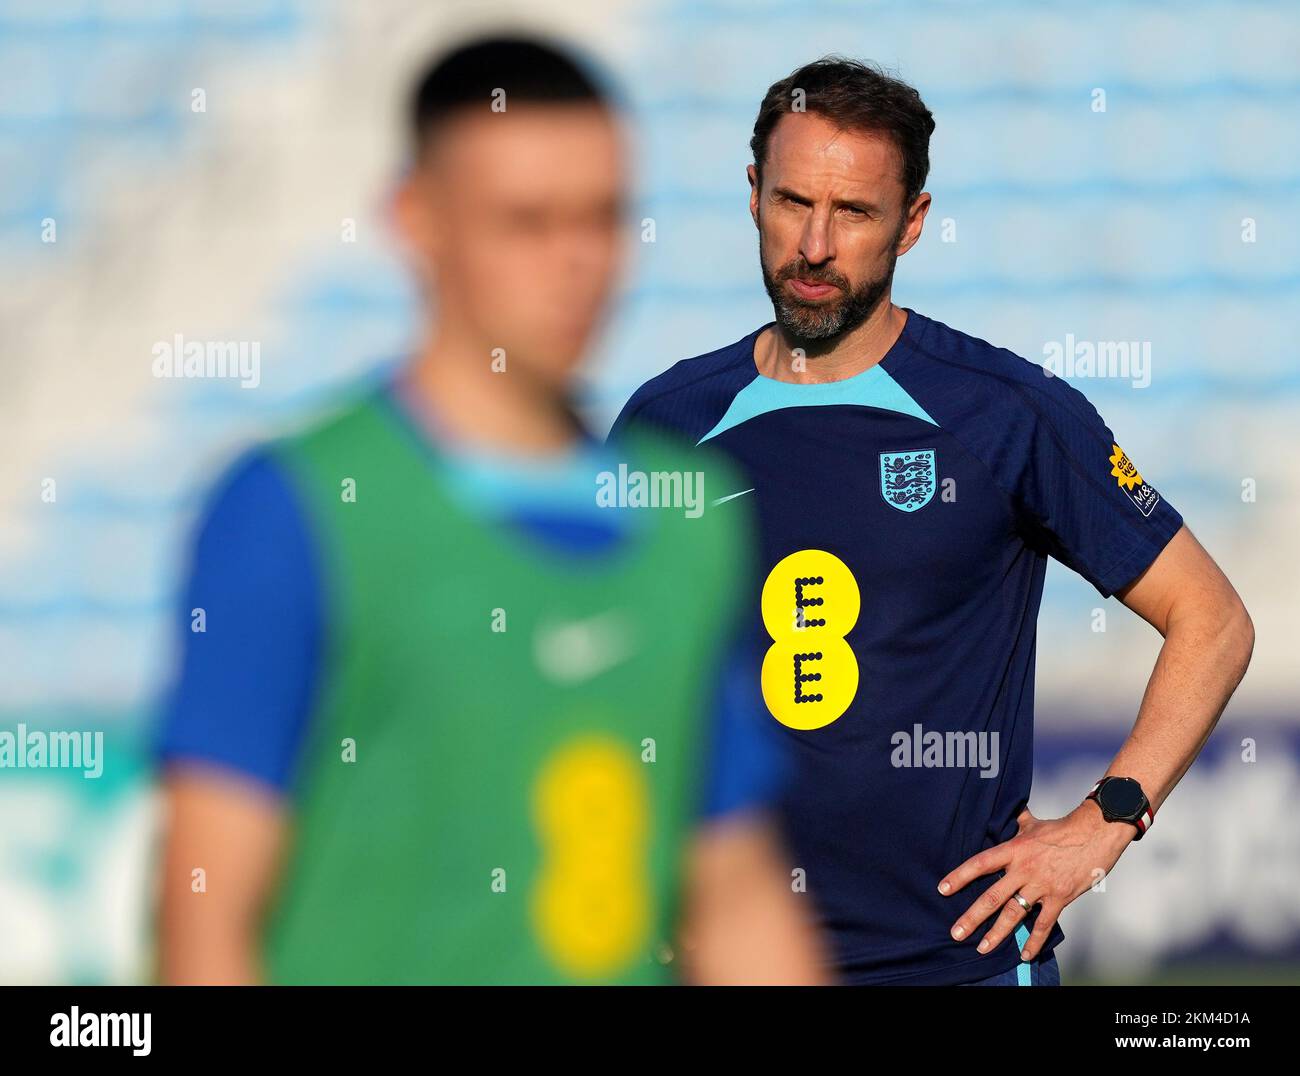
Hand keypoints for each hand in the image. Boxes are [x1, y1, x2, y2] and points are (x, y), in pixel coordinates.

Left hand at [937, 802, 1134, 960]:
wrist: (1095, 833)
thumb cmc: (1062, 828)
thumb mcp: (1031, 823)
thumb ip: (1013, 822)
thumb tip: (1001, 811)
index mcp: (1013, 850)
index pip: (980, 863)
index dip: (960, 876)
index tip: (943, 889)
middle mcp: (1023, 869)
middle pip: (992, 896)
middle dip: (972, 917)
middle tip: (956, 933)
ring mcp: (1041, 885)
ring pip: (1014, 914)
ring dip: (997, 933)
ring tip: (982, 949)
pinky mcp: (1060, 897)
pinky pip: (1044, 923)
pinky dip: (1035, 941)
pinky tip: (1025, 954)